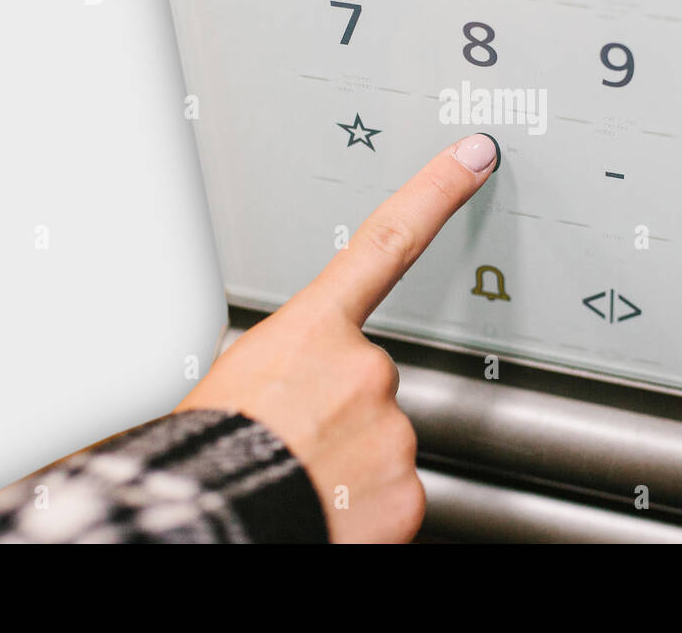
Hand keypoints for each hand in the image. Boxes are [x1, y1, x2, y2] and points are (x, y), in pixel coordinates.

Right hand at [174, 133, 499, 541]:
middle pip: (373, 384)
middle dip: (344, 414)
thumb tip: (292, 392)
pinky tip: (327, 515)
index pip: (386, 242)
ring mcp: (394, 432)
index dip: (437, 193)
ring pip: (383, 445)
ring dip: (351, 466)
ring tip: (301, 484)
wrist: (212, 526)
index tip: (476, 155)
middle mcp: (366, 371)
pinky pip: (392, 497)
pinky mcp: (409, 495)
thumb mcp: (230, 384)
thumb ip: (287, 369)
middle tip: (296, 446)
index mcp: (313, 332)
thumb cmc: (205, 458)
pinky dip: (365, 510)